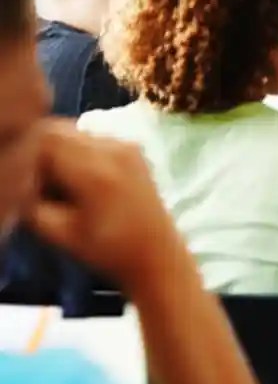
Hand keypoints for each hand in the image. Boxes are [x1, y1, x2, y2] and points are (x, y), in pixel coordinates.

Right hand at [22, 120, 190, 295]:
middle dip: (39, 151)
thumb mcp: (55, 231)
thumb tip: (14, 174)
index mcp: (94, 171)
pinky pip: (92, 138)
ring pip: (74, 131)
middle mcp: (114, 149)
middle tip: (41, 185)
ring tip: (62, 185)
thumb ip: (27, 198)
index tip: (27, 182)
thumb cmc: (105, 251)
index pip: (43, 137)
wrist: (158, 255)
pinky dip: (78, 152)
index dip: (25, 155)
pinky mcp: (134, 148)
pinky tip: (82, 182)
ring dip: (58, 150)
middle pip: (58, 129)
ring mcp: (127, 145)